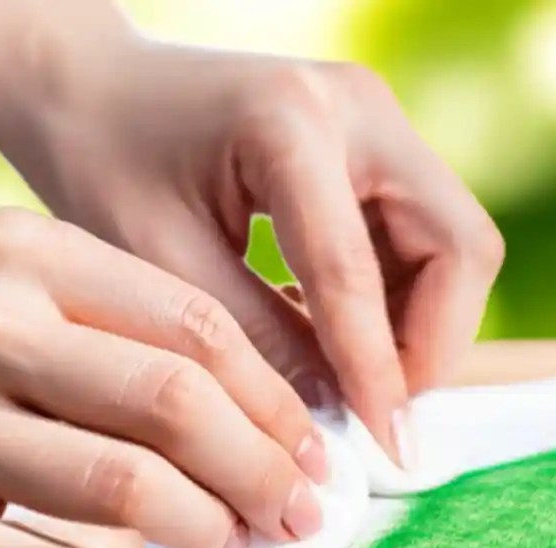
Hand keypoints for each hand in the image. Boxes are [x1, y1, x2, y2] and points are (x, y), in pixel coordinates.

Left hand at [0, 30, 503, 458]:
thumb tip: (336, 421)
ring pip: (457, 247)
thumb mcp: (161, 261)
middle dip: (431, 342)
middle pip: (460, 246)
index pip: (357, 271)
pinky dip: (401, 301)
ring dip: (419, 325)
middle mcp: (360, 109)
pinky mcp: (386, 148)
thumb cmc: (104, 161)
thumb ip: (257, 340)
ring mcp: (383, 123)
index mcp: (289, 122)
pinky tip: (337, 330)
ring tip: (347, 372)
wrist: (95, 89)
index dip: (378, 371)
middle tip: (377, 408)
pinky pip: (430, 240)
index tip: (388, 449)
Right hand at [0, 209, 324, 547]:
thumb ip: (148, 344)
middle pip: (171, 402)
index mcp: (17, 252)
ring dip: (207, 523)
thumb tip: (297, 420)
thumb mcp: (40, 314)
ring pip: (126, 486)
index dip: (275, 398)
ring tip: (236, 536)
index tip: (319, 448)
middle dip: (262, 467)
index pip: (194, 326)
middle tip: (303, 508)